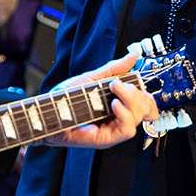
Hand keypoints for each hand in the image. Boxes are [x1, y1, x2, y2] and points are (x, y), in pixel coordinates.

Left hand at [44, 51, 158, 148]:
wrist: (49, 110)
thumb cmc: (66, 98)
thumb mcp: (93, 78)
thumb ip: (114, 69)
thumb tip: (133, 56)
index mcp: (119, 105)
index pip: (146, 103)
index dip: (145, 93)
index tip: (132, 81)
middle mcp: (118, 118)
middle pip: (145, 110)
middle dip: (137, 93)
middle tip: (118, 84)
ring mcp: (113, 129)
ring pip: (138, 119)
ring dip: (130, 100)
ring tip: (114, 91)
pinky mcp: (107, 139)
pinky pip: (126, 130)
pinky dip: (124, 115)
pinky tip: (114, 105)